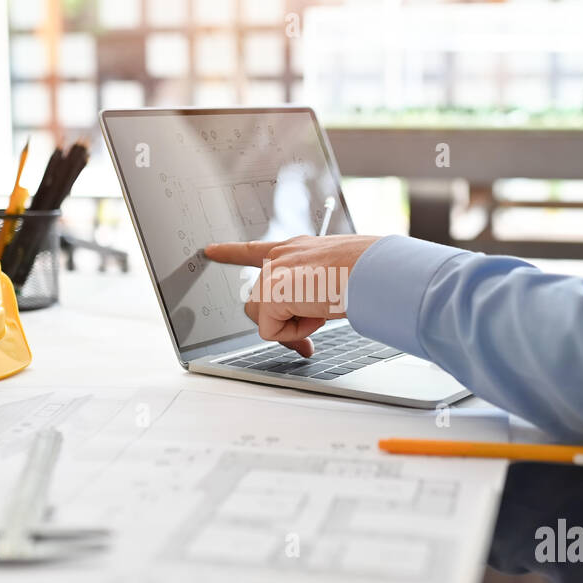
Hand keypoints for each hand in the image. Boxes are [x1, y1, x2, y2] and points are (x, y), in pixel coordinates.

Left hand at [205, 234, 380, 356]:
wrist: (372, 269)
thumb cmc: (366, 270)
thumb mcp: (332, 276)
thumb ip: (310, 292)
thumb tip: (304, 325)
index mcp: (295, 248)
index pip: (255, 250)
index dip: (230, 251)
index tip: (210, 250)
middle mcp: (279, 257)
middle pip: (261, 301)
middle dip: (284, 321)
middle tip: (315, 327)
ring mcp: (273, 274)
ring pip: (263, 317)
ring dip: (292, 325)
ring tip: (322, 310)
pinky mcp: (272, 295)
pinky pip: (272, 331)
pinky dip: (295, 333)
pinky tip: (316, 315)